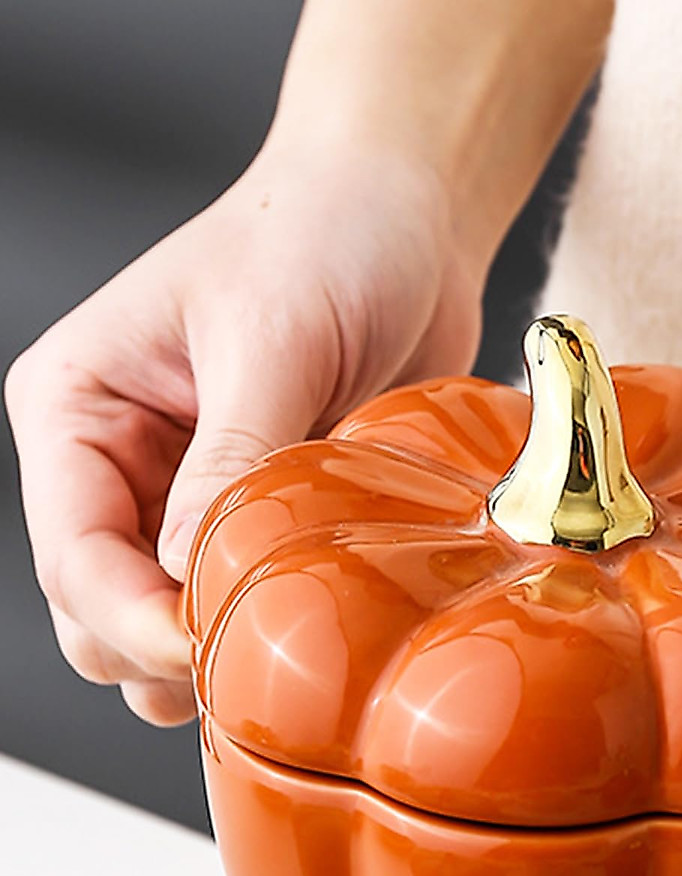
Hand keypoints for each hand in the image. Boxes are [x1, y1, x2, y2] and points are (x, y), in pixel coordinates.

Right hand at [5, 142, 480, 725]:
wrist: (408, 216)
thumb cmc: (326, 236)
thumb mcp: (270, 342)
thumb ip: (229, 464)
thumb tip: (192, 578)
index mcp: (79, 410)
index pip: (74, 558)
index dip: (134, 624)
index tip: (207, 652)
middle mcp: (122, 463)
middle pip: (106, 612)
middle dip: (166, 650)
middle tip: (254, 655)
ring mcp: (192, 496)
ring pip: (170, 622)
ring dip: (216, 649)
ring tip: (284, 643)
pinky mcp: (261, 512)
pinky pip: (246, 597)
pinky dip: (269, 623)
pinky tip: (316, 620)